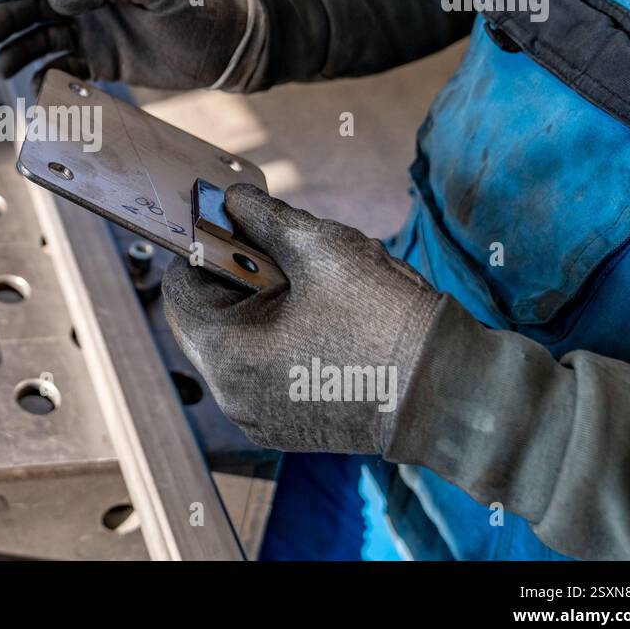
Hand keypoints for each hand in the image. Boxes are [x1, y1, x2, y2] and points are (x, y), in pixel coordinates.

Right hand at [0, 0, 257, 89]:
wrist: (230, 44)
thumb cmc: (200, 1)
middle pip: (25, 2)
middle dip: (1, 17)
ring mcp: (89, 30)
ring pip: (36, 37)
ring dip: (14, 49)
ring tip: (3, 64)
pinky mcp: (100, 63)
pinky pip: (60, 68)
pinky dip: (44, 76)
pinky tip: (40, 83)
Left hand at [161, 184, 443, 454]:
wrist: (449, 392)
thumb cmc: (386, 321)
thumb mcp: (322, 249)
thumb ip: (264, 219)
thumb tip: (234, 201)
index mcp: (228, 355)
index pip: (180, 289)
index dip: (204, 249)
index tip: (236, 229)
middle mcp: (232, 396)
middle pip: (204, 319)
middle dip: (235, 280)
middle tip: (281, 258)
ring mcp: (258, 418)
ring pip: (233, 345)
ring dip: (257, 310)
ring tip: (308, 291)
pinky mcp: (285, 428)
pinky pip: (259, 373)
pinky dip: (275, 342)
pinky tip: (320, 323)